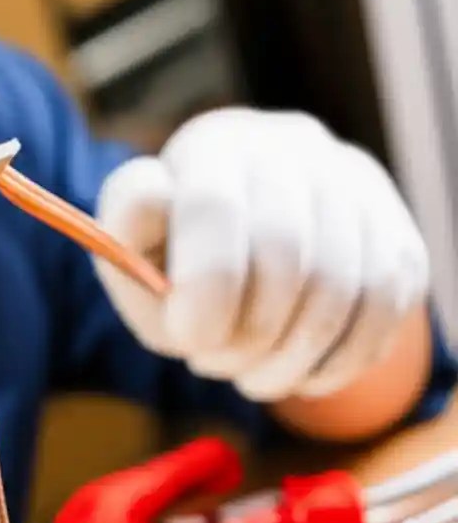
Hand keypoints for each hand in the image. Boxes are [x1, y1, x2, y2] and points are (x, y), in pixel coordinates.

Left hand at [94, 108, 429, 401]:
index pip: (216, 205)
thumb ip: (125, 235)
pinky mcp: (395, 236)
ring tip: (249, 376)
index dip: (206, 284)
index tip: (188, 339)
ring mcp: (355, 189)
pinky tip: (296, 374)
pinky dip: (337, 361)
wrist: (242, 260)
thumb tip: (154, 201)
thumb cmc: (173, 261)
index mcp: (214, 146)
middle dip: (246, 331)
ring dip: (289, 356)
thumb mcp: (129, 253)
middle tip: (212, 363)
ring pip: (342, 286)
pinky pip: (384, 310)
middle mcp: (292, 149)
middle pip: (286, 249)